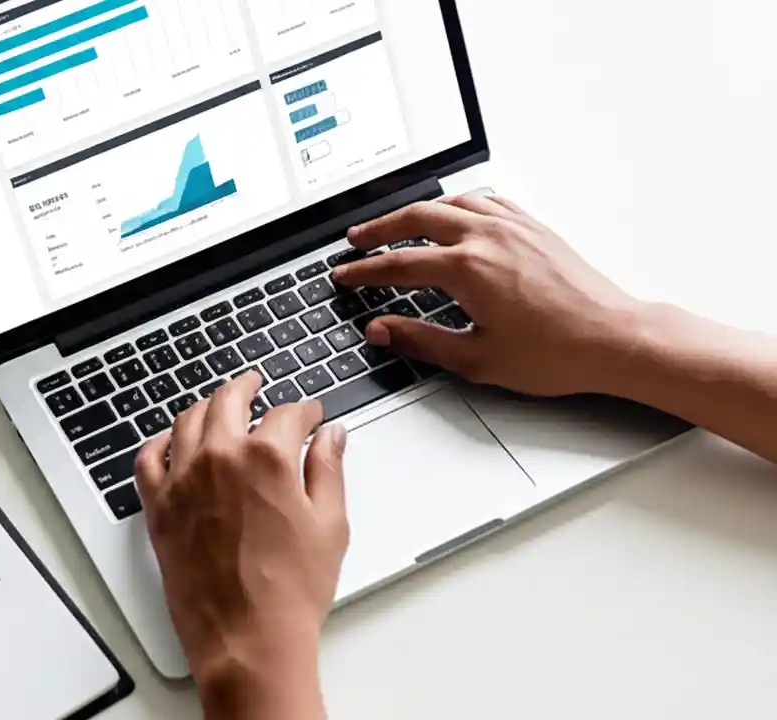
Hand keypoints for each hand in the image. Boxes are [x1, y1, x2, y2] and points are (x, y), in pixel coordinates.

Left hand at [135, 371, 347, 719]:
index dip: (304, 410)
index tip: (311, 414)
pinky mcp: (159, 507)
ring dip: (206, 406)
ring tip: (217, 405)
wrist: (247, 639)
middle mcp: (220, 458)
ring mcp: (183, 481)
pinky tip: (169, 441)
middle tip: (255, 383)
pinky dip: (158, 442)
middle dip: (247, 387)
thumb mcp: (330, 524)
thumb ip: (328, 469)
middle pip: (229, 400)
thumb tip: (333, 436)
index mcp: (268, 457)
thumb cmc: (291, 592)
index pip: (288, 414)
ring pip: (187, 420)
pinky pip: (148, 458)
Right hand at [333, 194, 644, 396]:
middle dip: (380, 228)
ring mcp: (514, 227)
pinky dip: (459, 203)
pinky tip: (455, 212)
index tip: (344, 274)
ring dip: (416, 209)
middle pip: (417, 218)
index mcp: (468, 268)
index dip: (364, 270)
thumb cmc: (556, 353)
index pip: (398, 264)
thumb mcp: (476, 359)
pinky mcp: (535, 228)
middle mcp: (488, 237)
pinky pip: (487, 201)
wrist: (614, 339)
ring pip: (451, 201)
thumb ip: (421, 340)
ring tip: (396, 222)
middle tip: (356, 240)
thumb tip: (382, 330)